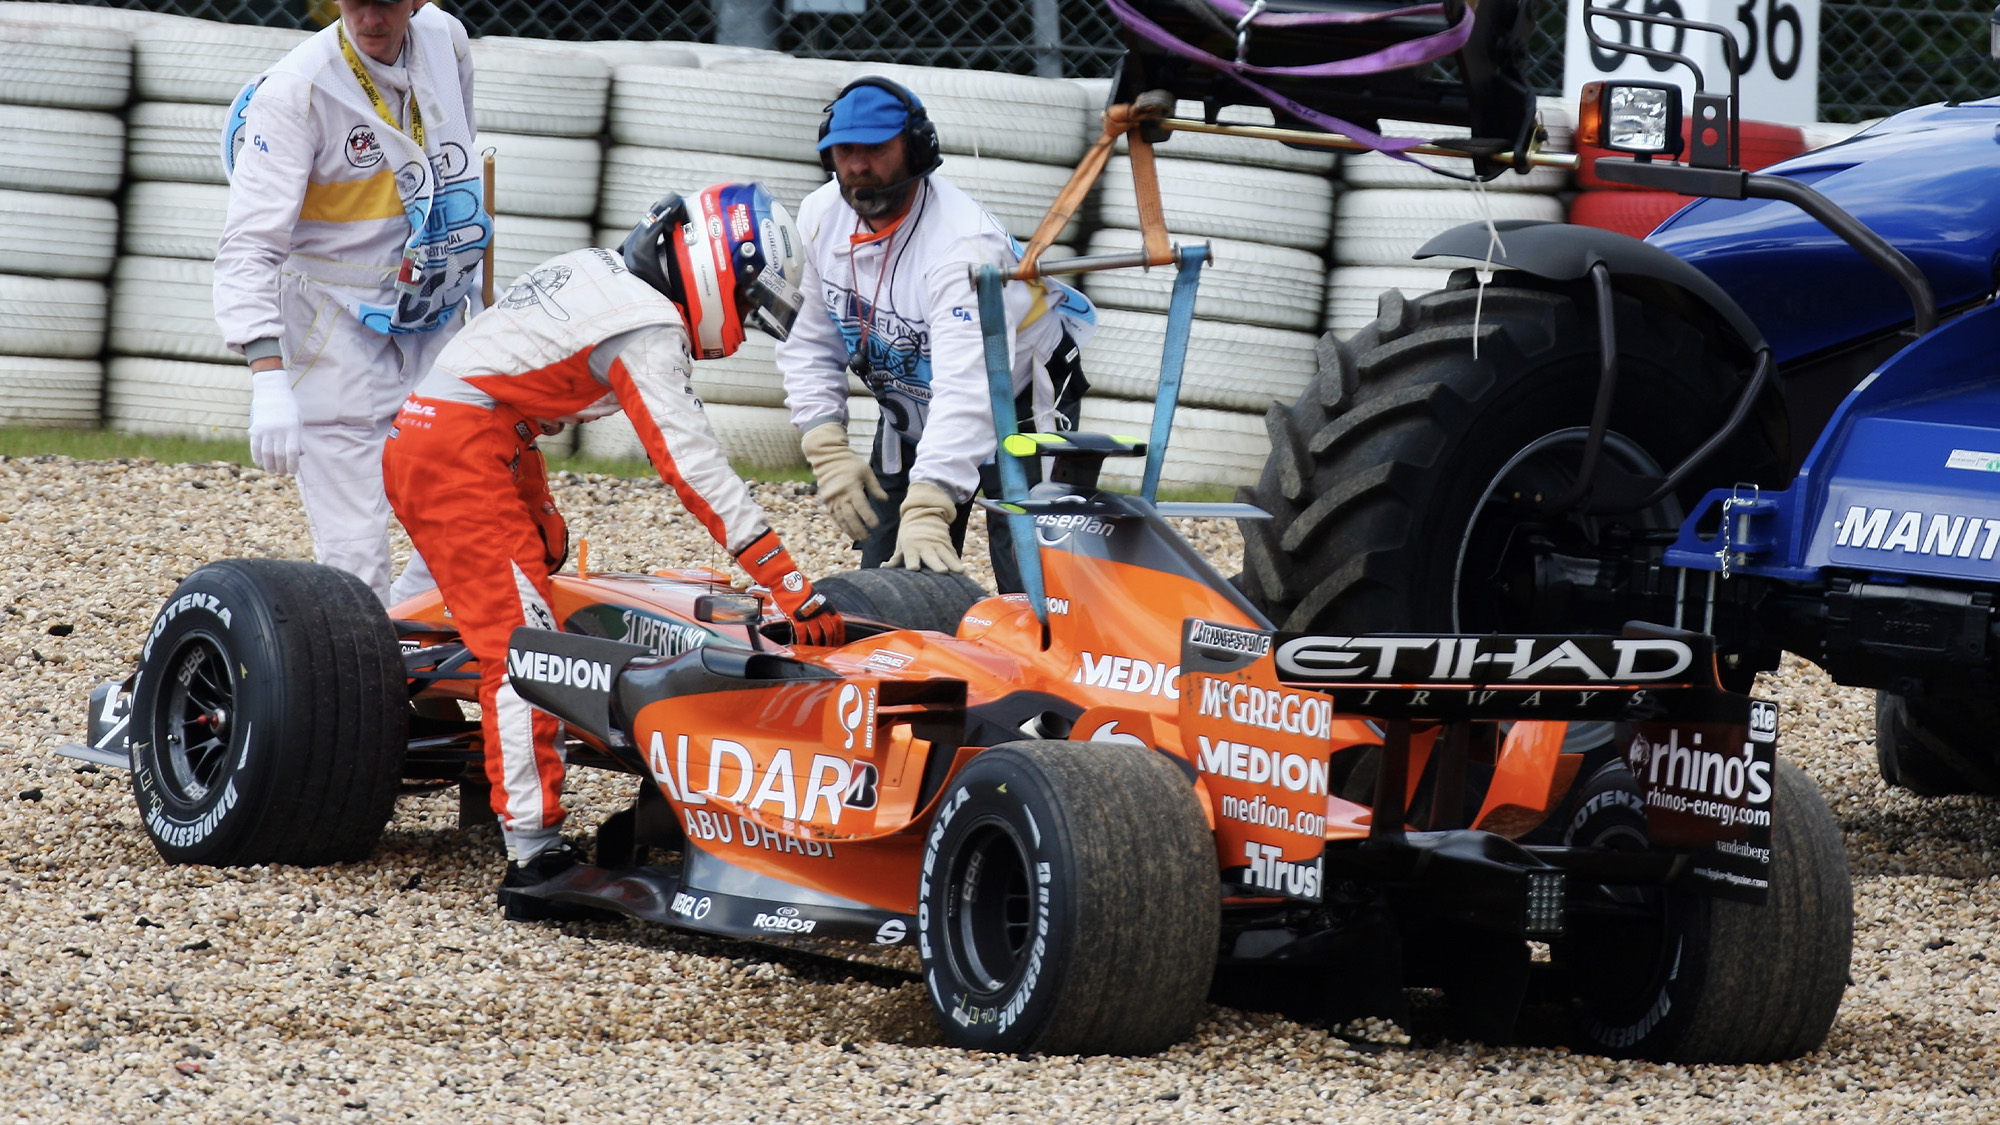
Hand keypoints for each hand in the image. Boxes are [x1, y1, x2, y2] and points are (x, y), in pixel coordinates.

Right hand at [248, 369, 302, 474]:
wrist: (272, 392)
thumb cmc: (288, 409)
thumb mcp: (297, 421)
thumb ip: (297, 439)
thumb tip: (298, 456)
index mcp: (292, 429)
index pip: (292, 452)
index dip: (292, 464)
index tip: (292, 471)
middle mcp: (278, 430)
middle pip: (279, 455)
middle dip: (281, 467)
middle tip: (282, 472)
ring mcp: (265, 430)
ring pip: (266, 453)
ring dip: (269, 465)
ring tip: (273, 470)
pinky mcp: (255, 429)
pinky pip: (255, 447)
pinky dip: (258, 457)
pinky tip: (261, 463)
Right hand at [735, 530, 845, 646]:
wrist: (787, 580)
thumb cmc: (799, 586)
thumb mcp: (815, 595)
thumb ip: (820, 606)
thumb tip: (824, 615)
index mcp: (826, 605)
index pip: (838, 623)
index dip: (840, 634)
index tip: (839, 641)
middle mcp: (820, 612)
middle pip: (828, 631)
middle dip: (830, 641)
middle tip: (829, 648)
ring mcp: (808, 616)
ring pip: (816, 635)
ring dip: (817, 644)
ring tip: (816, 648)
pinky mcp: (797, 619)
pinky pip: (802, 634)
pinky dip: (803, 641)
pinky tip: (802, 645)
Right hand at [800, 423, 887, 541]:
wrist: (829, 459)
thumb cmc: (850, 464)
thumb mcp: (866, 472)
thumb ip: (875, 487)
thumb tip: (885, 500)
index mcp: (852, 488)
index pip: (862, 507)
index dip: (869, 518)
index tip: (876, 525)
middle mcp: (841, 496)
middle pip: (850, 517)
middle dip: (859, 529)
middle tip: (868, 537)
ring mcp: (832, 500)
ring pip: (841, 520)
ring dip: (850, 530)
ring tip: (859, 538)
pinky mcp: (827, 502)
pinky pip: (834, 517)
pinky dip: (841, 525)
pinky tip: (848, 531)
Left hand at [886, 481, 963, 572]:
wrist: (924, 514)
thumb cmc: (909, 535)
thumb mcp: (901, 544)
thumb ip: (895, 559)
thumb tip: (884, 567)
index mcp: (911, 547)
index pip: (911, 556)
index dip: (912, 562)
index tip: (914, 568)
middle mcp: (925, 546)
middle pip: (931, 557)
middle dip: (937, 564)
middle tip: (943, 571)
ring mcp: (938, 545)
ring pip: (946, 555)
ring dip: (953, 564)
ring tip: (961, 572)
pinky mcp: (948, 545)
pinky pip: (954, 555)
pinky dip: (958, 563)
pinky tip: (965, 572)